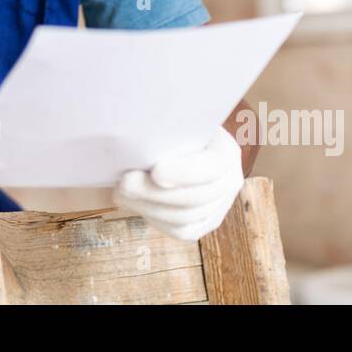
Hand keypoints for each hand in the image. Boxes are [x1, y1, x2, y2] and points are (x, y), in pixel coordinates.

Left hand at [112, 126, 244, 240]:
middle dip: (154, 193)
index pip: (212, 167)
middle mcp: (229, 180)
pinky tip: (136, 204)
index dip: (184, 172)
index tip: (155, 170)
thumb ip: (164, 127)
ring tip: (121, 193)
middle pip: (195, 198)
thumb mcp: (174, 120)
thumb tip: (135, 135)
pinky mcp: (205, 223)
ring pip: (185, 218)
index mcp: (225, 150)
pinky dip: (155, 219)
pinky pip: (182, 232)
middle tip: (124, 182)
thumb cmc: (170, 127)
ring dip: (148, 207)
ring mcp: (220, 205)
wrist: (176, 144)